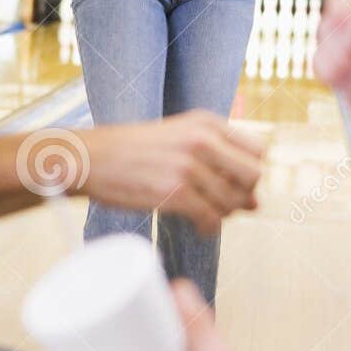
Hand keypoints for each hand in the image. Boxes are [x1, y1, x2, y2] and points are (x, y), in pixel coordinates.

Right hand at [82, 112, 263, 234]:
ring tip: (202, 212)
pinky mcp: (174, 192)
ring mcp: (188, 166)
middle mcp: (202, 140)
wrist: (92, 157)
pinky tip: (198, 226)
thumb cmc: (135, 151)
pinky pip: (211, 218)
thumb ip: (220, 165)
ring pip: (232, 201)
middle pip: (253, 176)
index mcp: (206, 122)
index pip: (258, 151)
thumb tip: (257, 204)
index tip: (232, 184)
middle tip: (222, 202)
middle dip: (243, 194)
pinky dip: (209, 228)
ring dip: (222, 214)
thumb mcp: (180, 140)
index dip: (249, 173)